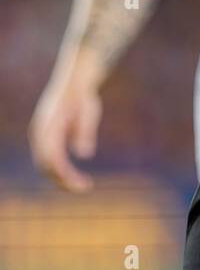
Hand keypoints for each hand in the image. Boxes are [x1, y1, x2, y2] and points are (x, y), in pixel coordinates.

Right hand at [29, 70, 103, 192]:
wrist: (73, 82)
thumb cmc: (83, 96)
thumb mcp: (89, 111)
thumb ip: (85, 131)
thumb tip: (85, 154)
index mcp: (48, 126)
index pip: (52, 158)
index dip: (65, 174)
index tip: (81, 185)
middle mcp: (39, 133)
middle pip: (45, 165)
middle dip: (63, 180)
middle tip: (85, 187)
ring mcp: (39, 135)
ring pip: (44, 164)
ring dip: (60, 177)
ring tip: (82, 184)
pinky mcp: (43, 138)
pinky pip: (47, 159)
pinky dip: (59, 170)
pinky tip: (74, 175)